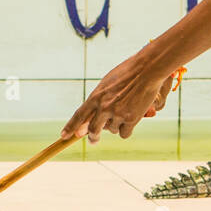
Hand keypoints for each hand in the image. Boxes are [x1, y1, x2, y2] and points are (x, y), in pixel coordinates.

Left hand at [62, 53, 177, 142]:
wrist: (147, 70)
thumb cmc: (128, 73)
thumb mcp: (107, 84)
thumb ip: (99, 101)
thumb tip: (93, 120)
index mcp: (96, 96)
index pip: (79, 115)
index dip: (70, 127)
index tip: (63, 136)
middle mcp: (104, 106)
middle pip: (93, 130)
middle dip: (93, 137)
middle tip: (93, 140)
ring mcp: (118, 113)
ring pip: (112, 130)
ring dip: (116, 126)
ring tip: (125, 111)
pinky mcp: (131, 119)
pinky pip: (124, 134)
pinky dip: (127, 130)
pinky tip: (132, 119)